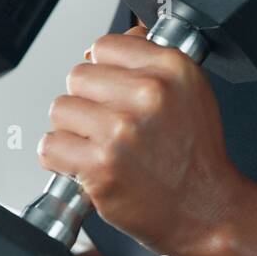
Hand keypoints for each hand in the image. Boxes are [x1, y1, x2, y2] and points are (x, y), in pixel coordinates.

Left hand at [39, 27, 244, 255]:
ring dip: (73, 130)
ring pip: (60, 109)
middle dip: (88, 101)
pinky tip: (89, 165)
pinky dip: (62, 159)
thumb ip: (153, 62)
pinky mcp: (100, 166)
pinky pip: (50, 146)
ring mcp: (122, 131)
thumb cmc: (197, 157)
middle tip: (112, 125)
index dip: (104, 70)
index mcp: (172, 69)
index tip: (114, 91)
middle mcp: (148, 95)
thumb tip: (114, 45)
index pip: (104, 46)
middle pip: (77, 75)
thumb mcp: (192, 92)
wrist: (206, 210)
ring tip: (102, 146)